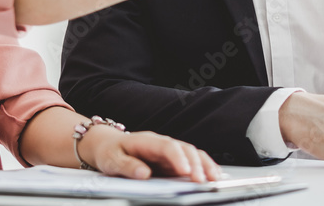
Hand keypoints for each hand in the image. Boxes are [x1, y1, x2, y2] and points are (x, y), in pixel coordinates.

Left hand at [77, 126, 221, 181]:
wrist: (108, 145)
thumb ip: (127, 166)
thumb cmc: (111, 152)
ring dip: (204, 165)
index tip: (185, 171)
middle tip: (202, 181)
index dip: (178, 158)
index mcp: (147, 141)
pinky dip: (204, 166)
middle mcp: (161, 143)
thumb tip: (143, 173)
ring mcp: (168, 151)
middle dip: (196, 164)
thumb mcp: (112, 160)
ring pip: (192, 153)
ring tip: (214, 179)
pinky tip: (213, 174)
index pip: (167, 146)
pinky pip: (192, 160)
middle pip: (184, 149)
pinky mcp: (172, 160)